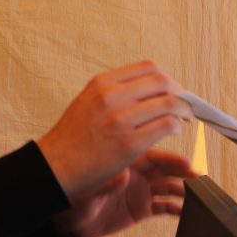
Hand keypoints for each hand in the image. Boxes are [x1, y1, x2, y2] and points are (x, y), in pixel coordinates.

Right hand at [36, 61, 188, 200]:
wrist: (53, 168)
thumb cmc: (71, 140)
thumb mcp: (87, 102)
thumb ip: (115, 93)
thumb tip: (150, 89)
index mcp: (102, 84)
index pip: (148, 68)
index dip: (167, 79)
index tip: (172, 91)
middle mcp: (111, 97)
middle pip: (163, 82)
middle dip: (179, 93)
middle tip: (184, 106)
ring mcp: (120, 119)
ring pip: (169, 102)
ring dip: (183, 111)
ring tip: (183, 120)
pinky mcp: (129, 143)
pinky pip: (166, 125)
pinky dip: (176, 126)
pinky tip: (172, 132)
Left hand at [58, 148, 193, 236]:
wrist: (70, 221)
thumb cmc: (76, 198)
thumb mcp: (89, 190)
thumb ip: (108, 183)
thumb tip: (124, 176)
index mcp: (127, 163)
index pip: (154, 156)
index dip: (172, 159)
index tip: (187, 162)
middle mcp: (138, 174)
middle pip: (167, 169)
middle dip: (185, 172)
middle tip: (199, 178)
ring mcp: (141, 191)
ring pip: (170, 187)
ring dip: (186, 190)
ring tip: (200, 197)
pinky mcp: (142, 209)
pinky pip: (165, 207)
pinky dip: (178, 209)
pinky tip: (188, 213)